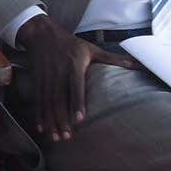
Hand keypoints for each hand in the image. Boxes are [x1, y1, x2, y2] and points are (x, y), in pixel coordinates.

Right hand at [17, 14, 136, 141]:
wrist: (42, 34)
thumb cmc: (70, 43)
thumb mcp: (91, 48)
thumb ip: (111, 59)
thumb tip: (133, 65)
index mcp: (74, 65)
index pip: (75, 86)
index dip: (77, 103)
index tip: (80, 119)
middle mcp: (59, 72)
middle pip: (60, 99)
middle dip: (62, 119)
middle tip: (67, 137)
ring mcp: (46, 78)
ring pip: (48, 103)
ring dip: (51, 121)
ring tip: (55, 137)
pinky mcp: (37, 81)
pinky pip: (38, 100)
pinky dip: (38, 115)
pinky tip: (41, 128)